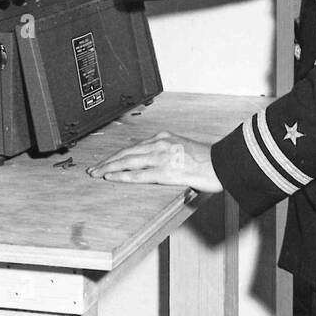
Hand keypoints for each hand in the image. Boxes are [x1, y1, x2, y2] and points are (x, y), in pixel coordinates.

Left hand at [87, 132, 222, 192]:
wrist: (222, 163)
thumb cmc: (206, 159)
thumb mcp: (183, 147)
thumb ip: (167, 151)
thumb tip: (155, 160)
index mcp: (164, 138)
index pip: (134, 146)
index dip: (118, 155)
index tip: (107, 161)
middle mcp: (160, 144)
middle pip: (127, 153)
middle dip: (108, 161)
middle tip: (93, 169)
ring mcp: (162, 157)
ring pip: (128, 161)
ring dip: (109, 168)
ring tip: (96, 174)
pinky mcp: (165, 171)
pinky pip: (139, 174)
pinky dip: (122, 176)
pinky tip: (111, 178)